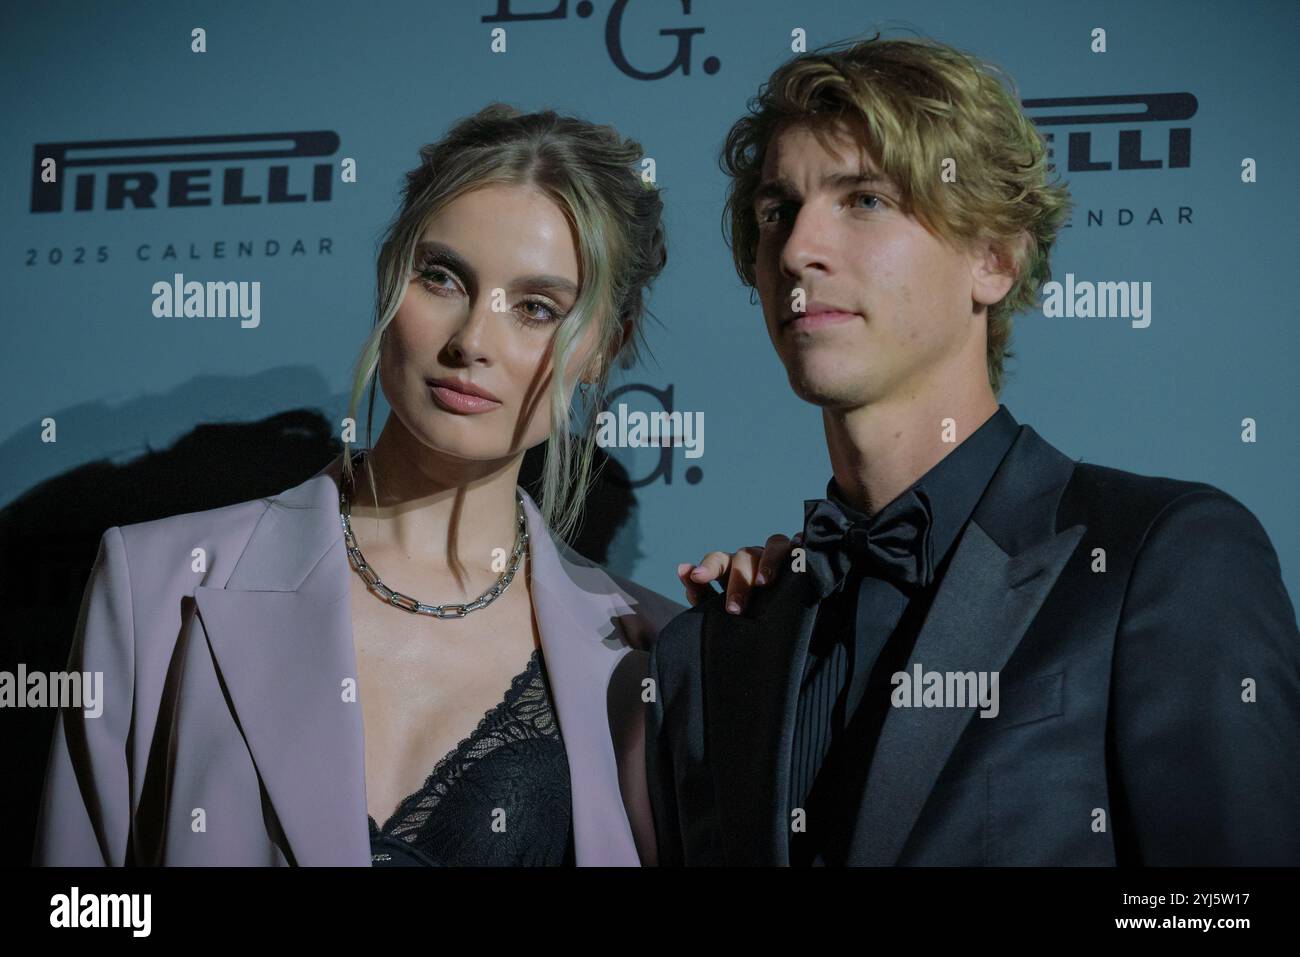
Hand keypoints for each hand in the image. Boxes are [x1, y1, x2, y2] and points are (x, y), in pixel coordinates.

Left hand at [677, 534, 794, 613]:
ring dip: (767, 562)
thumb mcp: (719, 608)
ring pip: (773, 545)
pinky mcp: (801, 559)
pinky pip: (801, 549)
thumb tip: (682, 568)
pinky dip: (800, 549)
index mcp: (731, 567)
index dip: (707, 567)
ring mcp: (778, 556)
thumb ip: (700, 593)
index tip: (696, 577)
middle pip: (744, 557)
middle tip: (735, 609)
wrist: (777, 628)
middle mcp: (754, 558)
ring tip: (763, 583)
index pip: (717, 560)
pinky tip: (800, 550)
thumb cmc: (744, 615)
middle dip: (738, 582)